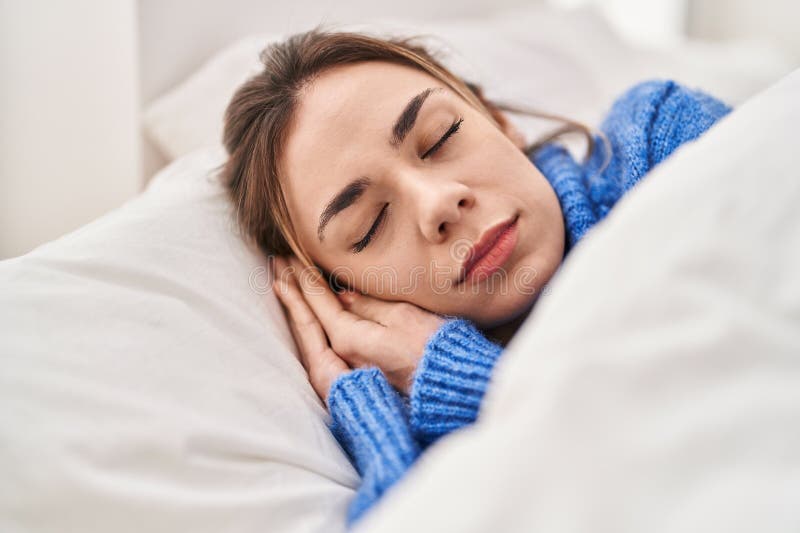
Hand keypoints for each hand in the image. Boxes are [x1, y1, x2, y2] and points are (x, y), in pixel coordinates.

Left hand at [271, 255, 446, 400]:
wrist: (452, 390)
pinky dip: (311, 327)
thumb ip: (369, 305)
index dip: (302, 277)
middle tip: (276, 264)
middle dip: (291, 290)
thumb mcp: (404, 317)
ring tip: (284, 285)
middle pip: (306, 320)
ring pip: (311, 335)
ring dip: (297, 308)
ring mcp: (347, 371)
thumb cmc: (435, 351)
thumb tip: (344, 296)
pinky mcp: (358, 377)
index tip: (288, 255)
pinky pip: (323, 347)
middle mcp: (341, 357)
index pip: (317, 302)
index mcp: (348, 339)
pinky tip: (309, 318)